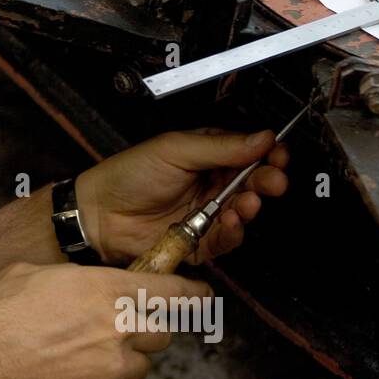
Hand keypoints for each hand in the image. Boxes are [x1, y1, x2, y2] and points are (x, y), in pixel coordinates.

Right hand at [0, 262, 211, 378]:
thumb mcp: (28, 273)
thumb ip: (70, 276)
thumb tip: (79, 280)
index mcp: (105, 290)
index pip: (170, 290)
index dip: (190, 293)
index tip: (200, 296)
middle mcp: (119, 328)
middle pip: (161, 331)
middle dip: (141, 330)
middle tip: (110, 331)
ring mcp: (115, 368)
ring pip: (140, 366)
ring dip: (120, 361)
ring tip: (79, 358)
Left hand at [76, 128, 289, 265]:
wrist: (100, 213)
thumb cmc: (128, 175)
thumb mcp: (175, 149)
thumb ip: (220, 146)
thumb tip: (260, 137)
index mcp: (206, 155)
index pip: (247, 152)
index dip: (266, 153)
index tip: (278, 154)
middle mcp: (210, 184)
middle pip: (252, 183)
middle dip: (267, 180)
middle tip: (272, 179)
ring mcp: (205, 213)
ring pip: (242, 212)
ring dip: (250, 206)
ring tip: (247, 200)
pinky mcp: (199, 241)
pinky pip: (226, 239)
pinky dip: (233, 231)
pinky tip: (231, 221)